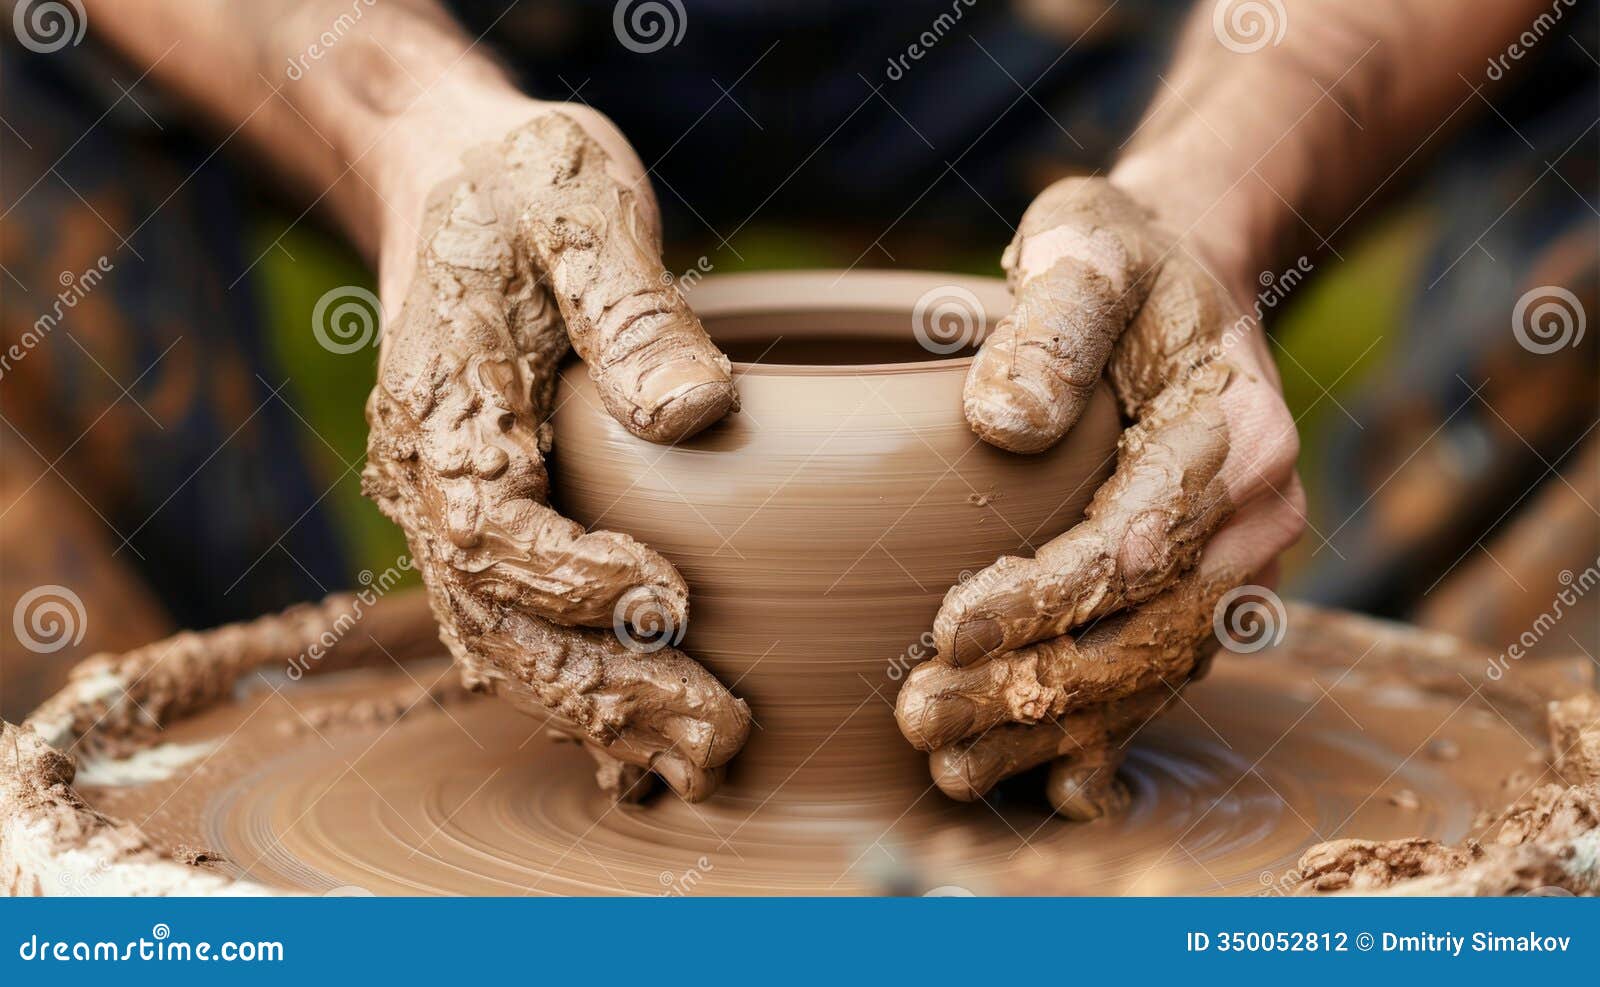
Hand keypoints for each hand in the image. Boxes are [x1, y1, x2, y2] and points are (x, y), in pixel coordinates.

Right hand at [362, 100, 750, 802]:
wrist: (451, 175)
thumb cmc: (523, 180)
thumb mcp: (577, 201)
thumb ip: (627, 305)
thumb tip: (691, 412)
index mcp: (443, 399)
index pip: (490, 523)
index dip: (571, 577)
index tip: (672, 597)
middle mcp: (431, 472)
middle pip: (498, 617)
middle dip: (605, 685)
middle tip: (715, 734)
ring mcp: (454, 504)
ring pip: (505, 642)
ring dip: (598, 709)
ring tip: (701, 760)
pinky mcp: (493, 519)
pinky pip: (520, 624)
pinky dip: (580, 687)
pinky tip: (646, 742)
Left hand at [895, 176, 1304, 817]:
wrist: (1186, 279)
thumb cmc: (1123, 260)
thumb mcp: (1086, 249)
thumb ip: (1052, 324)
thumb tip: (1003, 423)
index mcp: (1238, 436)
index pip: (1132, 545)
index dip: (1042, 599)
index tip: (948, 628)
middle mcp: (1257, 517)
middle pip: (1140, 630)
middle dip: (1029, 687)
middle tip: (919, 716)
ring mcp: (1240, 564)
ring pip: (1148, 671)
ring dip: (1050, 729)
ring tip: (949, 764)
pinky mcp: (1211, 590)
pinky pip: (1161, 674)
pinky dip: (1101, 732)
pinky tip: (1045, 785)